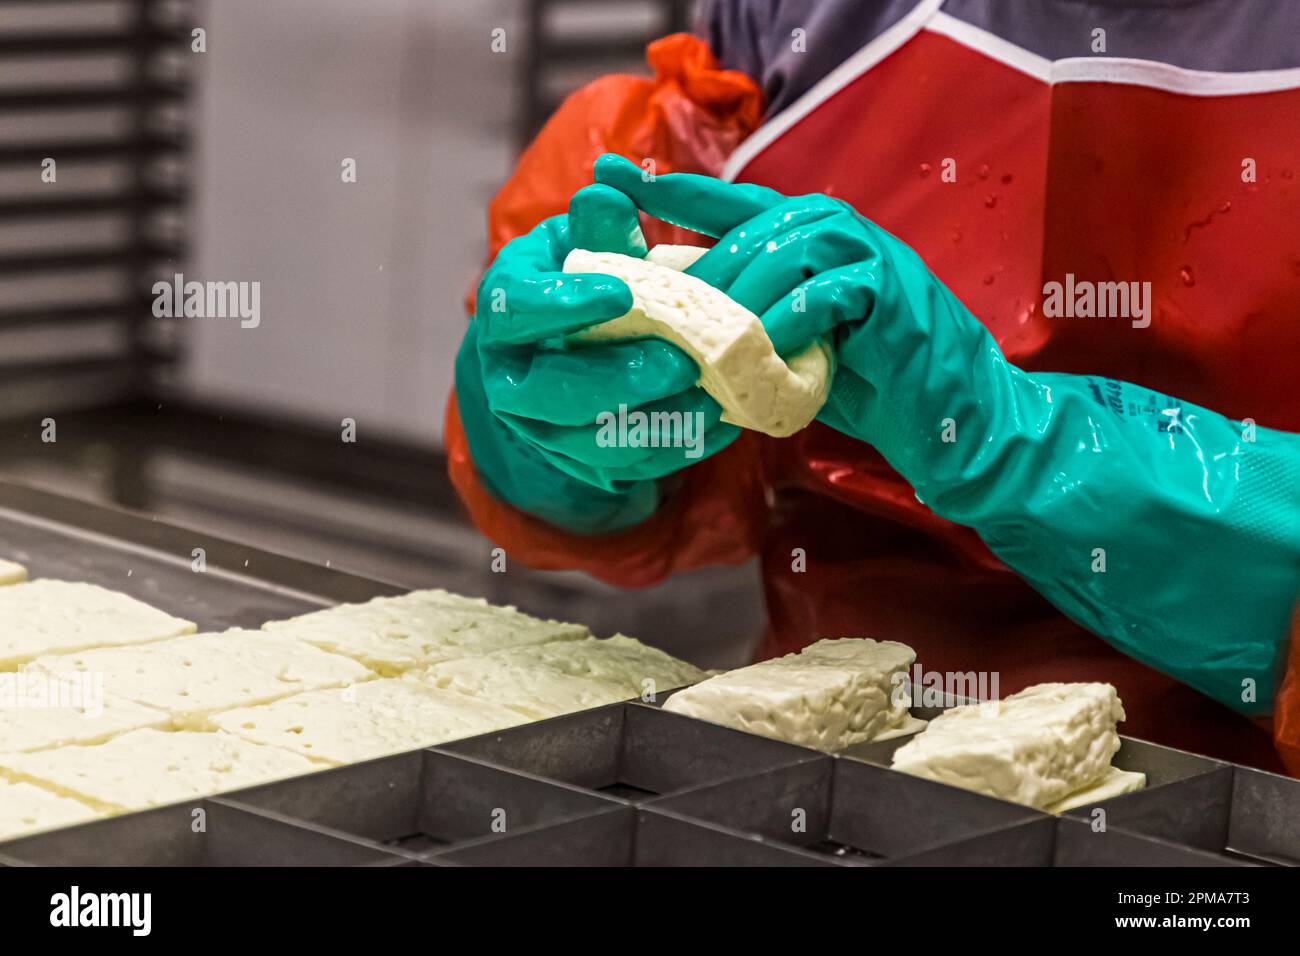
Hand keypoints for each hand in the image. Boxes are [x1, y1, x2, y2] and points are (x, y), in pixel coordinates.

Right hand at [456, 181, 738, 533]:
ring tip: (710, 397)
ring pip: (591, 442)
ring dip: (655, 424)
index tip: (620, 294)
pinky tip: (720, 422)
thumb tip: (607, 194)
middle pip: (550, 393)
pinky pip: (629, 468)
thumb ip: (600, 228)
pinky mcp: (584, 462)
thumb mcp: (586, 244)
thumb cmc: (583, 281)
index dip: (563, 306)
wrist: (570, 347)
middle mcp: (511, 381)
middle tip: (680, 361)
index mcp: (506, 314)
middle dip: (618, 380)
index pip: (517, 311)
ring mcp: (545, 430)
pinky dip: (676, 449)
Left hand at [596, 154, 1299, 714]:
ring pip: (788, 248)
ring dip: (744, 295)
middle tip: (671, 314)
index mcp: (813, 242)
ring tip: (715, 339)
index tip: (615, 177)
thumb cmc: (872, 388)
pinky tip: (767, 347)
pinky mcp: (894, 294)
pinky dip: (791, 318)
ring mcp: (872, 258)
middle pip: (755, 227)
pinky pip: (829, 291)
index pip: (735, 204)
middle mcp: (841, 235)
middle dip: (706, 268)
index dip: (676, 189)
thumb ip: (746, 324)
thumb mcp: (791, 349)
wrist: (956, 424)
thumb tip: (674, 326)